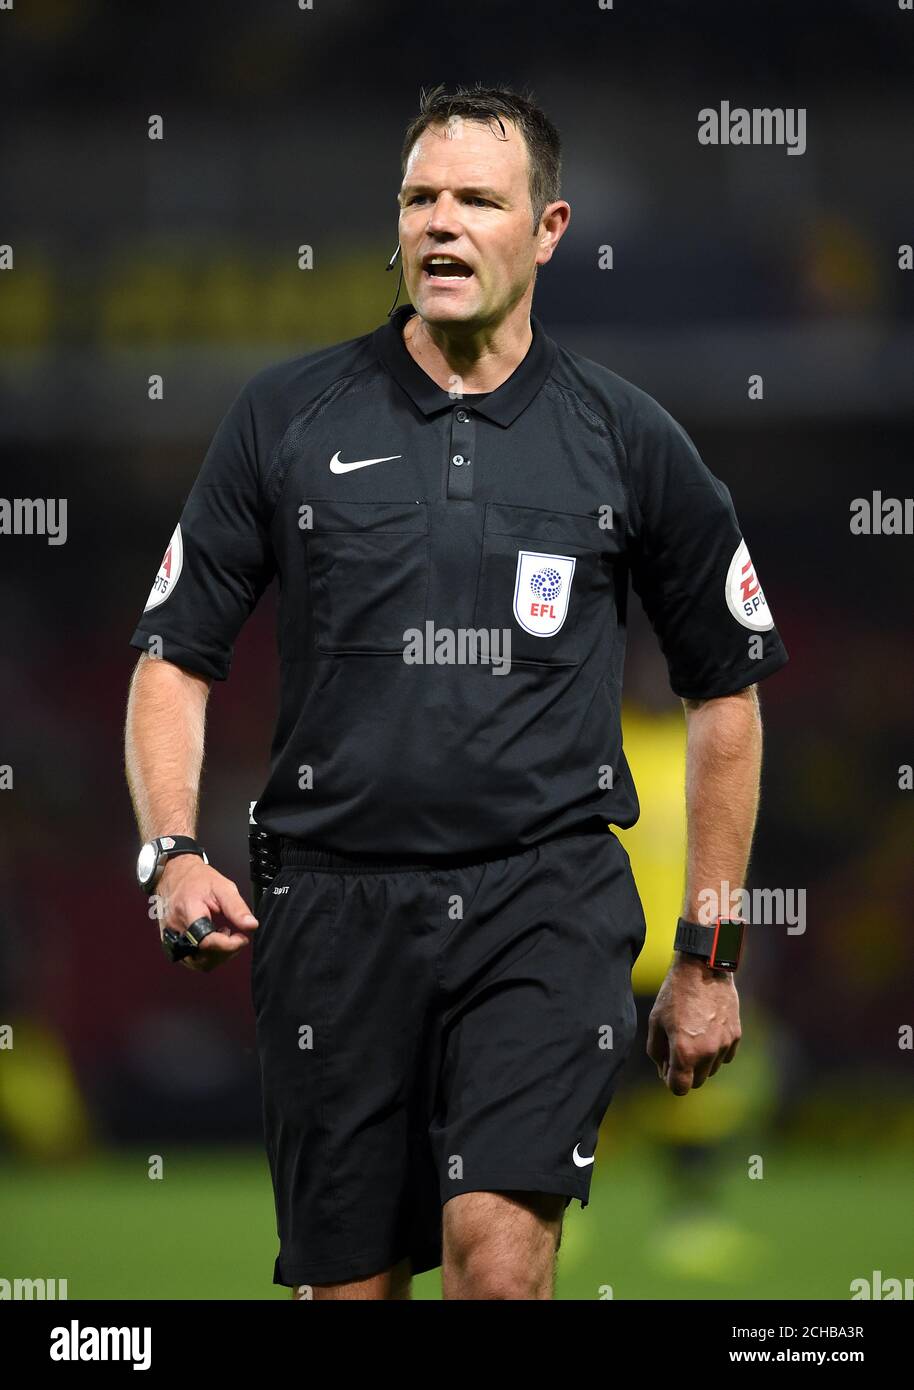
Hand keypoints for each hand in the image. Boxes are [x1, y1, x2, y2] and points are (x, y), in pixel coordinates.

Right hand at [151, 855, 258, 972]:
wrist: (174, 874)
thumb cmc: (197, 879)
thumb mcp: (223, 887)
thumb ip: (237, 908)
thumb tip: (251, 925)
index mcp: (188, 910)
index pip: (206, 941)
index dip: (228, 945)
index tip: (242, 937)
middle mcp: (176, 927)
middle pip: (202, 957)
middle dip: (225, 953)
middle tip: (237, 937)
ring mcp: (170, 936)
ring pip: (196, 963)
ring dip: (216, 956)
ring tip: (224, 936)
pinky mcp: (169, 941)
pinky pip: (189, 958)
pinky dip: (205, 954)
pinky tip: (212, 939)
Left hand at [646, 954, 740, 1094]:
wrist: (703, 969)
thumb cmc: (675, 993)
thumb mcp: (655, 1022)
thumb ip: (657, 1052)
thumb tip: (664, 1071)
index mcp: (684, 1052)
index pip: (679, 1088)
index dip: (670, 1080)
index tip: (668, 1068)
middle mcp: (707, 1053)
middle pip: (697, 1082)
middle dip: (686, 1072)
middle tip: (677, 1050)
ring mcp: (724, 1045)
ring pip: (711, 1070)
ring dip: (701, 1062)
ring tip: (692, 1037)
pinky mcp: (735, 1036)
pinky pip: (725, 1056)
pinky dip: (716, 1052)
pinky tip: (707, 1033)